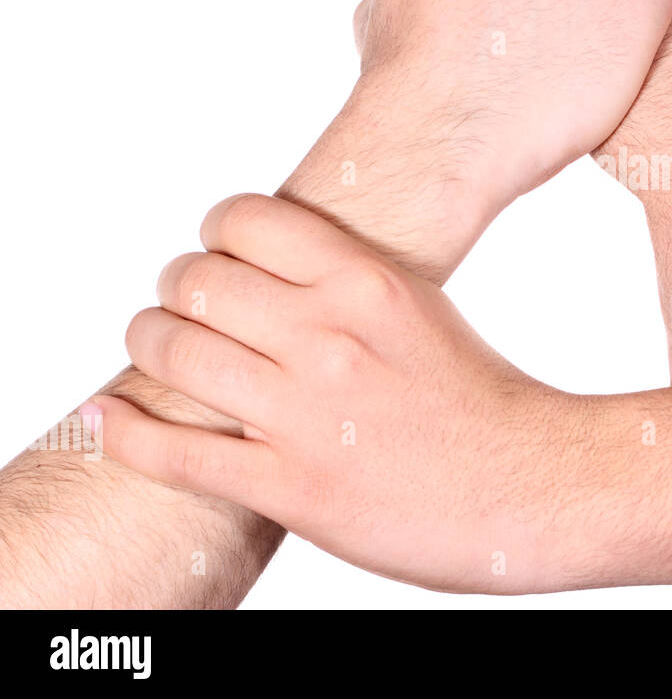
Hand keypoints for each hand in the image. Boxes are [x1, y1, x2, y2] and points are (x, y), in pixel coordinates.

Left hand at [89, 194, 577, 593]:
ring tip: (157, 349)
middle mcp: (328, 337)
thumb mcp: (419, 309)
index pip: (243, 220)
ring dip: (149, 344)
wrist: (527, 485)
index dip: (214, 233)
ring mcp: (304, 413)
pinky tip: (111, 421)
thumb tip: (274, 265)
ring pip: (173, 353)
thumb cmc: (482, 397)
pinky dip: (127, 434)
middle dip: (175, 289)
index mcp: (366, 283)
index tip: (217, 255)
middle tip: (182, 306)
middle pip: (195, 281)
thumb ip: (344, 283)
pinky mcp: (289, 485)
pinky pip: (175, 453)